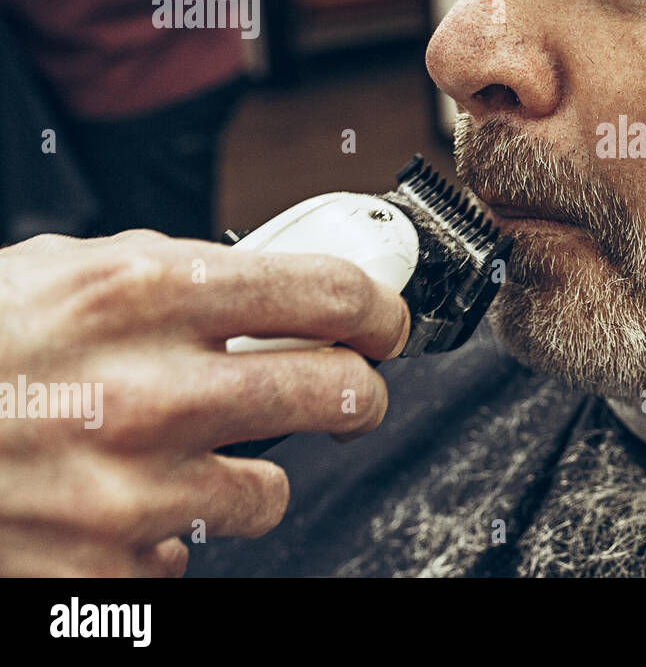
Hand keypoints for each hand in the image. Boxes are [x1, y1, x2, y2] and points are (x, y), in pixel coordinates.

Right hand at [0, 230, 409, 575]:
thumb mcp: (63, 273)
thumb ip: (172, 272)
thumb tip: (270, 280)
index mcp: (144, 295)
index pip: (328, 293)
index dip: (378, 309)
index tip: (385, 321)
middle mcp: (148, 392)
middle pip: (339, 393)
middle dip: (357, 391)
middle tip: (346, 390)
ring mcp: (130, 491)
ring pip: (270, 490)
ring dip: (243, 473)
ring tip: (180, 453)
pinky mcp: (105, 570)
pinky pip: (184, 554)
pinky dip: (161, 533)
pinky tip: (111, 503)